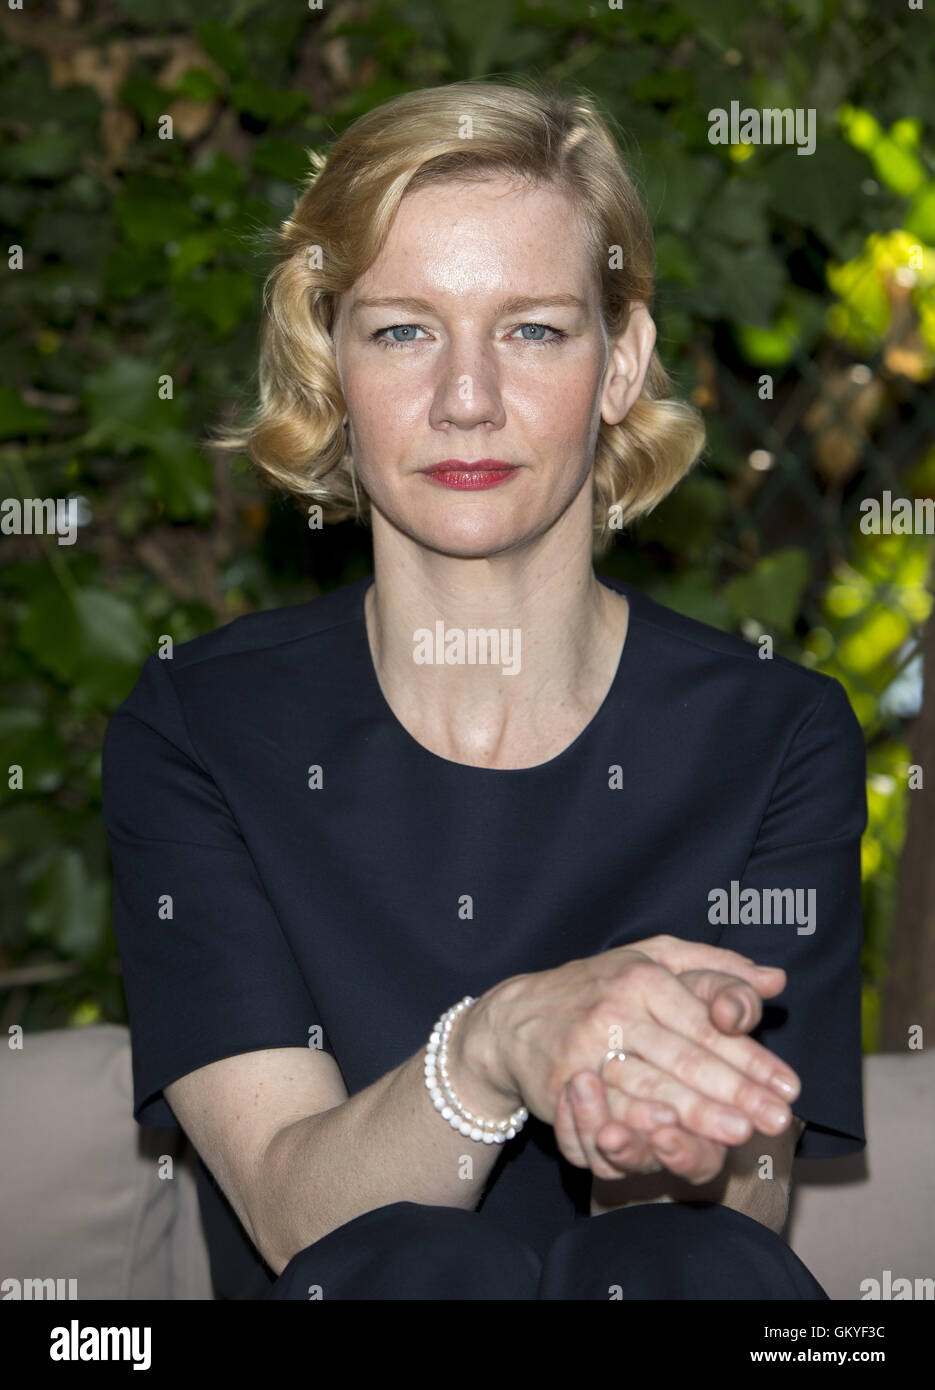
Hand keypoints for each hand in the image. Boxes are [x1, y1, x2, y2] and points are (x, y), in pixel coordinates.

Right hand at [481, 935, 799, 1182]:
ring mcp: (586, 1048)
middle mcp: (615, 1009)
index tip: (788, 1087)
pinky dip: (640, 1128)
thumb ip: (716, 968)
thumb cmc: (597, 986)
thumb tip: (776, 978)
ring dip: (697, 1114)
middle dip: (735, 1091)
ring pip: (650, 1087)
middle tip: (775, 1120)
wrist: (513, 1018)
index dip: (750, 1057)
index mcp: (643, 976)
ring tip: (738, 1134)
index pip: (707, 1024)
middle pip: (684, 1057)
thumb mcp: (653, 959)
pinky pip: (609, 1111)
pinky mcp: (563, 1083)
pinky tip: (669, 1141)